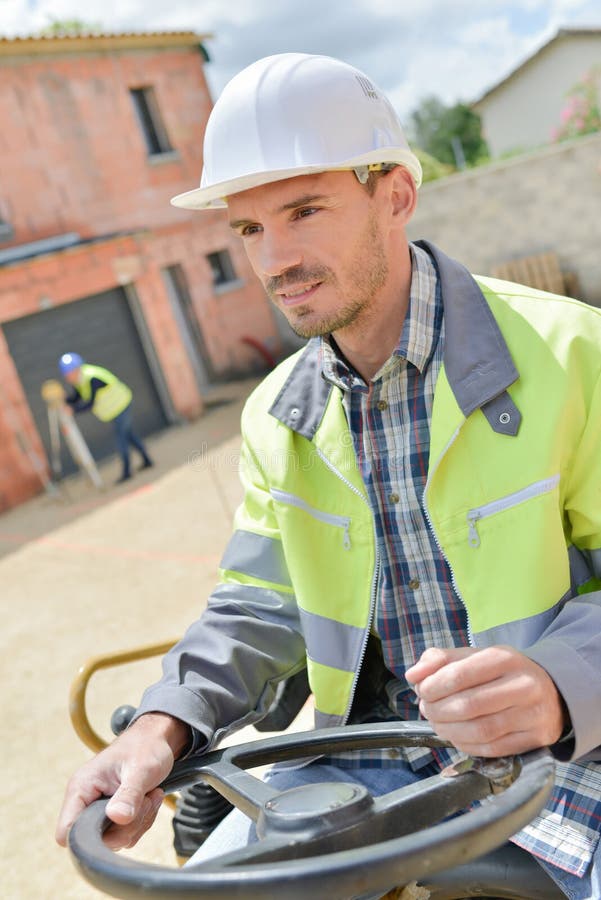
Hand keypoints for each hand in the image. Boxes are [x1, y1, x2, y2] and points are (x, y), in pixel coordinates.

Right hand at [55, 712, 189, 849]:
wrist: (156, 741)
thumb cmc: (145, 747)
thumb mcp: (140, 768)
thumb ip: (129, 794)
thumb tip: (117, 818)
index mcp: (81, 788)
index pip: (67, 831)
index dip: (88, 839)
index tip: (120, 823)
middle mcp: (86, 802)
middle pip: (98, 840)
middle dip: (128, 826)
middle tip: (146, 800)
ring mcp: (100, 811)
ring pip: (116, 839)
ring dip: (139, 822)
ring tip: (149, 796)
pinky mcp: (114, 817)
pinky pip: (127, 835)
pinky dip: (143, 821)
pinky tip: (150, 800)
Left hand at [405, 646, 564, 756]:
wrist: (551, 692)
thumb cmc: (502, 673)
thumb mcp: (474, 657)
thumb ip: (439, 660)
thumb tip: (413, 674)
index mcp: (505, 659)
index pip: (460, 674)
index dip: (433, 686)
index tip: (422, 690)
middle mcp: (523, 686)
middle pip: (468, 705)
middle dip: (438, 710)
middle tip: (427, 709)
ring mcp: (532, 715)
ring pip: (480, 731)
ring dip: (449, 731)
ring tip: (438, 723)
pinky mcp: (536, 740)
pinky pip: (492, 749)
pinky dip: (466, 745)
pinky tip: (456, 736)